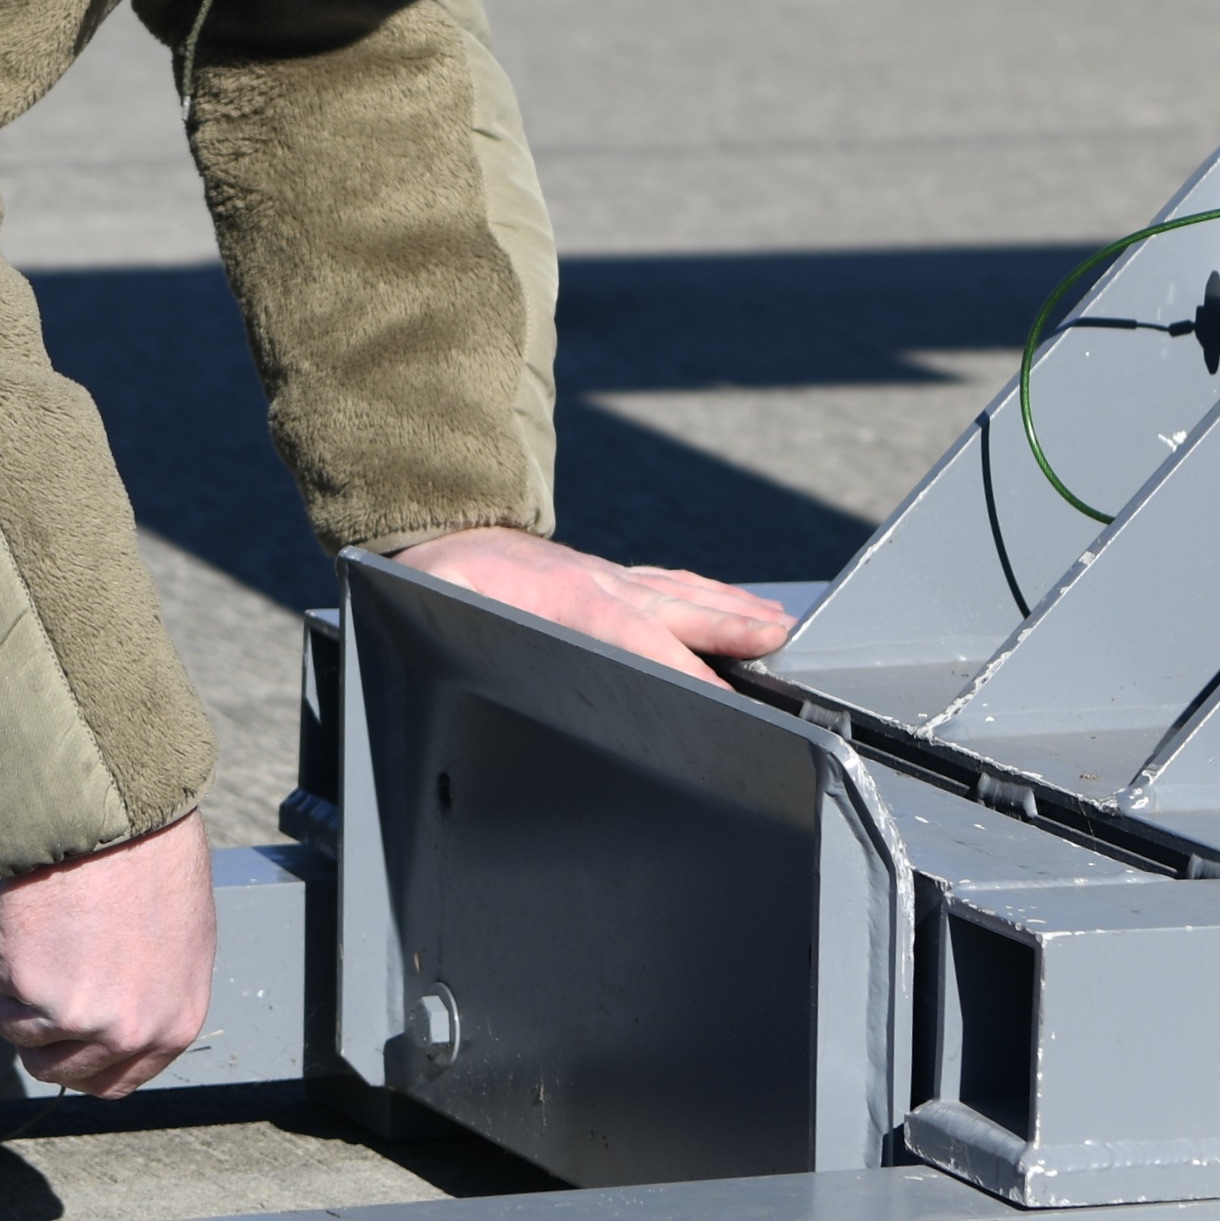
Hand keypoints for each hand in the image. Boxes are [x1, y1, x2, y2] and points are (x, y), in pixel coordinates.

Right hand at [0, 810, 215, 1096]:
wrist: (123, 816)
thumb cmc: (153, 861)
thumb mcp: (177, 946)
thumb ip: (144, 996)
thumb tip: (105, 1014)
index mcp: (172, 1025)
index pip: (112, 1081)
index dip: (76, 1061)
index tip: (59, 1041)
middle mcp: (125, 1031)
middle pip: (53, 1067)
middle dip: (33, 1029)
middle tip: (33, 983)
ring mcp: (74, 1013)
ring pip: (13, 1023)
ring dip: (13, 978)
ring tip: (41, 924)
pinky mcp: (27, 983)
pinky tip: (27, 903)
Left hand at [387, 526, 792, 686]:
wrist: (442, 526)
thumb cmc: (440, 576)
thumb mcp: (442, 600)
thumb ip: (466, 619)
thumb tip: (479, 640)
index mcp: (567, 600)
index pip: (638, 637)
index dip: (681, 667)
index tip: (722, 694)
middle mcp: (600, 584)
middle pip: (679, 610)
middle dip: (733, 629)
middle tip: (779, 644)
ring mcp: (609, 577)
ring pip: (684, 593)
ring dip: (734, 611)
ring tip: (779, 629)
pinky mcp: (609, 576)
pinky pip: (672, 583)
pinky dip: (712, 594)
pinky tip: (737, 604)